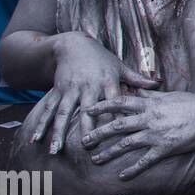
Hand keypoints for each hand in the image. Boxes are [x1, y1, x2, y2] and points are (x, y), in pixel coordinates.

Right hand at [22, 32, 158, 154]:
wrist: (73, 44)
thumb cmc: (101, 58)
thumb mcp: (119, 66)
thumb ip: (138, 79)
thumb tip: (159, 83)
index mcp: (106, 82)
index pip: (114, 101)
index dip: (116, 115)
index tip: (119, 133)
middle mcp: (87, 87)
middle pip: (87, 111)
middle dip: (86, 129)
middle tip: (87, 147)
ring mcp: (70, 90)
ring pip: (63, 113)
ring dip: (58, 132)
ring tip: (54, 150)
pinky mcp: (57, 91)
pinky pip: (48, 109)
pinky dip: (41, 124)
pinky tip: (35, 139)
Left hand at [81, 90, 194, 178]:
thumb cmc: (193, 103)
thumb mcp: (169, 95)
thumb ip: (150, 94)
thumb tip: (137, 90)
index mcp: (150, 104)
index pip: (120, 103)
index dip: (102, 106)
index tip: (87, 110)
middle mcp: (149, 119)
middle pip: (117, 126)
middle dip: (98, 134)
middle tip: (84, 141)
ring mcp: (156, 134)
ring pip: (126, 144)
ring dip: (109, 153)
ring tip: (97, 160)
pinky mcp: (165, 148)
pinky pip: (145, 161)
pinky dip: (133, 169)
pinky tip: (123, 176)